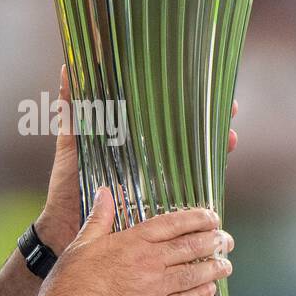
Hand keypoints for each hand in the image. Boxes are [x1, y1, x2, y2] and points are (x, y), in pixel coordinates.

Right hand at [35, 188, 234, 295]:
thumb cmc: (70, 284)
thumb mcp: (82, 245)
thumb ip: (99, 218)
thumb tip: (104, 193)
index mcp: (132, 243)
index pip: (173, 224)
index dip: (197, 218)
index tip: (212, 216)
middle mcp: (149, 264)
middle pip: (190, 248)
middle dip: (213, 242)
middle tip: (226, 239)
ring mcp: (155, 291)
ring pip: (195, 275)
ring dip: (214, 268)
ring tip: (226, 264)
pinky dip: (201, 294)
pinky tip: (209, 290)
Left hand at [36, 64, 238, 252]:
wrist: (65, 227)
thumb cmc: (67, 184)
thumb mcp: (69, 143)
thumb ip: (70, 111)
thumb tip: (66, 68)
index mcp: (129, 140)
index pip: (165, 113)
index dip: (186, 98)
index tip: (206, 82)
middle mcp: (147, 157)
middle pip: (187, 134)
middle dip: (211, 119)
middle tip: (228, 109)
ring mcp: (156, 180)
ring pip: (194, 159)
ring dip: (216, 147)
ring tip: (230, 138)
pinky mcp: (159, 204)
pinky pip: (188, 190)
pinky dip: (206, 182)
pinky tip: (218, 173)